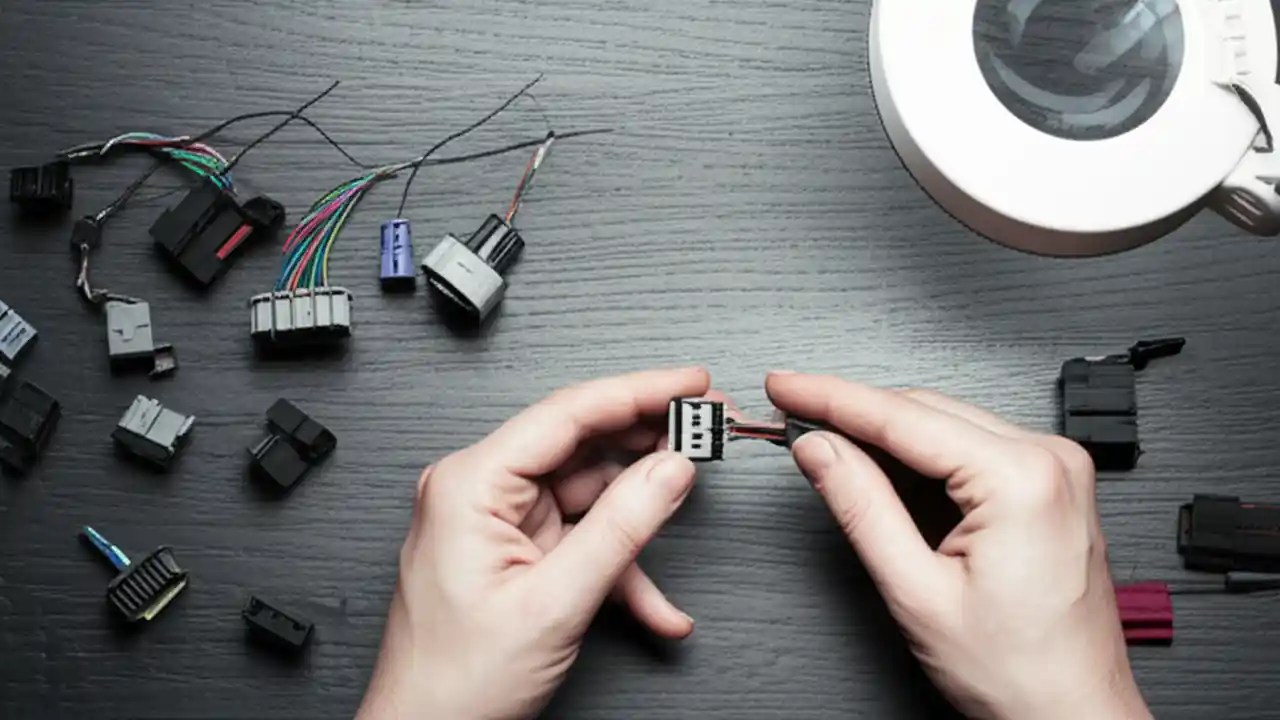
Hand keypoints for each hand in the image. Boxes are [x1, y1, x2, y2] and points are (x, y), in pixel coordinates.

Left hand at [357, 368, 709, 719]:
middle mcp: (481, 490)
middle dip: (651, 443)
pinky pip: (582, 538)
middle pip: (583, 445)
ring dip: (642, 516)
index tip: (693, 383)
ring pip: (591, 493)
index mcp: (471, 483)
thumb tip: (672, 467)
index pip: (568, 413)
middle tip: (709, 428)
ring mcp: (499, 521)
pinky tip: (658, 603)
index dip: (639, 391)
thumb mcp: (554, 604)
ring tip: (691, 505)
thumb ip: (621, 528)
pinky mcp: (516, 551)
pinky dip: (621, 566)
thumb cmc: (453, 683)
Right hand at [766, 373, 1150, 719]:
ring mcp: (1057, 471)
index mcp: (1023, 478)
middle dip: (853, 412)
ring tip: (826, 444)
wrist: (1076, 717)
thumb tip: (819, 449)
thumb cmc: (1020, 673)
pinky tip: (882, 467)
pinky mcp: (1051, 487)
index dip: (830, 397)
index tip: (786, 386)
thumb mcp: (917, 591)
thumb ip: (861, 507)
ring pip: (946, 425)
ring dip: (885, 434)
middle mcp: (1051, 460)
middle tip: (792, 414)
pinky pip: (973, 448)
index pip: (903, 417)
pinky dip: (922, 456)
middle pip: (925, 411)